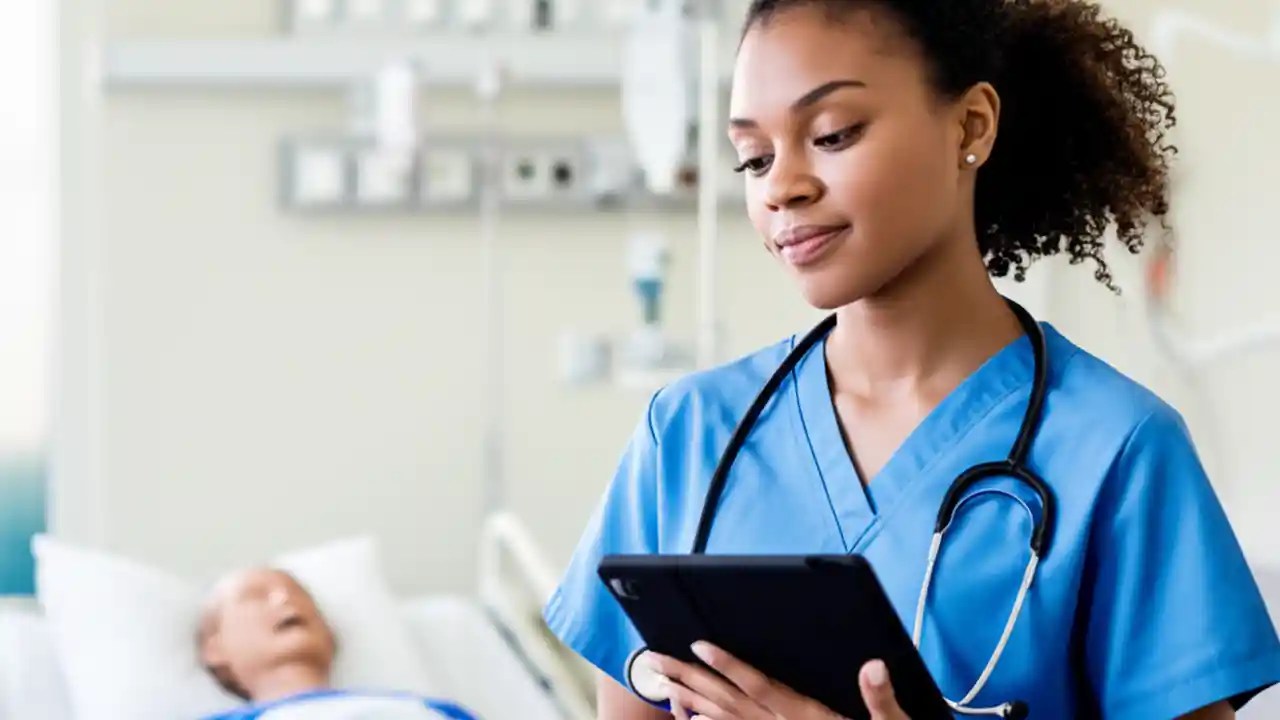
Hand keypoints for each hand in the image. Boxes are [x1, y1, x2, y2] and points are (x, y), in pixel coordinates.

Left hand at [648, 642, 908, 719]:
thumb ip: (881, 701)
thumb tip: (874, 666)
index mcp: (808, 718)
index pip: (761, 688)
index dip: (730, 667)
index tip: (700, 647)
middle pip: (731, 702)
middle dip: (691, 679)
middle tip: (655, 659)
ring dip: (692, 700)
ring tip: (662, 681)